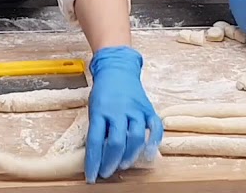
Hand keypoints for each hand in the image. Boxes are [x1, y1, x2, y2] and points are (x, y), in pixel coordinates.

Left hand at [85, 46, 162, 183]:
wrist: (117, 68)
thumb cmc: (103, 91)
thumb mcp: (94, 108)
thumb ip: (98, 128)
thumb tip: (99, 155)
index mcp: (100, 111)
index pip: (96, 142)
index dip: (93, 162)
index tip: (91, 177)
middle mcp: (118, 111)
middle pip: (117, 142)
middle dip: (111, 162)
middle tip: (107, 172)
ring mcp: (135, 109)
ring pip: (136, 137)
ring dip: (130, 155)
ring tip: (123, 165)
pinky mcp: (148, 108)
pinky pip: (155, 127)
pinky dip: (154, 142)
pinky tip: (149, 154)